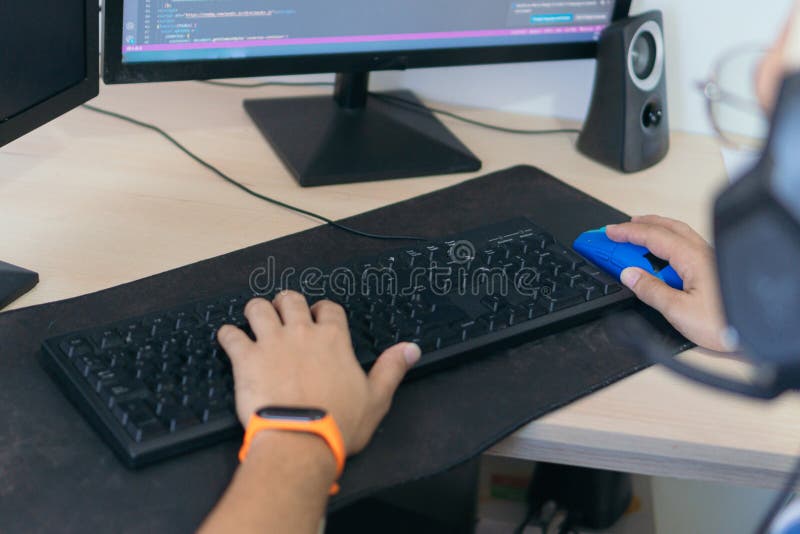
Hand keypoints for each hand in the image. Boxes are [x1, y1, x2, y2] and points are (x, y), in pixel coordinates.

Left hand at [217, 291, 421, 453]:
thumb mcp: (377, 398)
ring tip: (255, 318)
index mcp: (333, 339)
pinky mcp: (246, 359)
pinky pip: (230, 335)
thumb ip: (392, 368)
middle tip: (284, 313)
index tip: (319, 317)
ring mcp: (271, 343)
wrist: (300, 441)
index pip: (329, 308)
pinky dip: (228, 335)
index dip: (322, 310)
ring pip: (258, 308)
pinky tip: (229, 339)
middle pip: (290, 299)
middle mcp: (301, 333)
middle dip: (286, 303)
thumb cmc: (338, 423)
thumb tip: (411, 349)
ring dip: (256, 311)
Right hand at [605, 215, 730, 352]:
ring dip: (657, 230)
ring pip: (679, 234)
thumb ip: (651, 291)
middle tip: (622, 227)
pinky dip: (669, 241)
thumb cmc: (725, 325)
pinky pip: (687, 246)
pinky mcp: (714, 270)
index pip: (653, 236)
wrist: (755, 333)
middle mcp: (703, 254)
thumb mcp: (678, 311)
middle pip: (668, 227)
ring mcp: (710, 260)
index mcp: (692, 258)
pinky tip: (664, 255)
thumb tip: (630, 275)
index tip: (610, 232)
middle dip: (642, 224)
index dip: (628, 232)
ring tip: (640, 236)